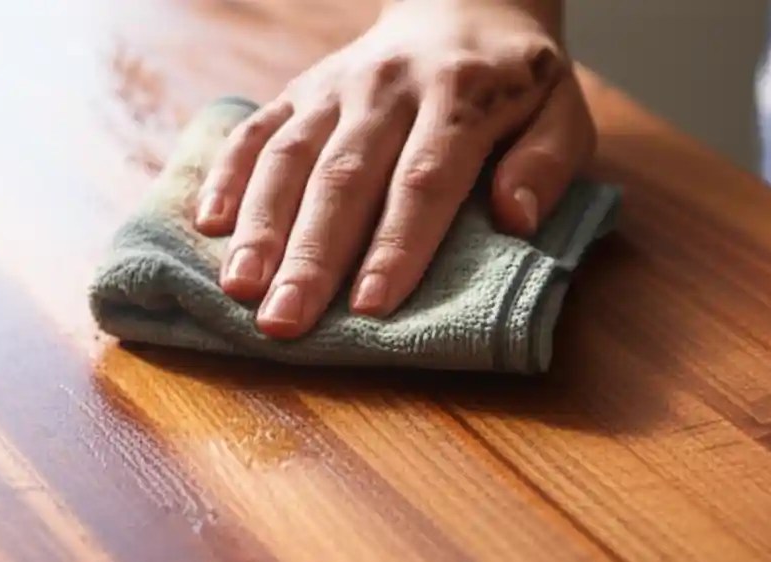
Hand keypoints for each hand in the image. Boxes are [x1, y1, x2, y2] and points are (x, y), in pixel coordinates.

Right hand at [195, 0, 595, 337]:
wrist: (462, 6)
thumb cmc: (516, 84)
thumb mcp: (562, 112)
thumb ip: (547, 164)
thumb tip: (516, 219)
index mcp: (461, 96)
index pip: (424, 178)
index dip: (397, 245)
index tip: (370, 306)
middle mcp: (389, 86)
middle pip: (345, 176)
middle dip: (311, 254)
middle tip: (284, 321)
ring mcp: (336, 85)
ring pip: (291, 155)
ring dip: (261, 226)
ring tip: (239, 290)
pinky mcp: (301, 89)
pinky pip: (257, 129)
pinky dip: (228, 175)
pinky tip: (208, 226)